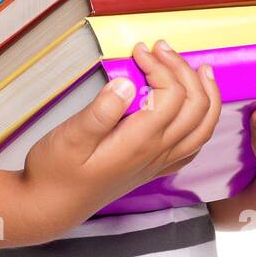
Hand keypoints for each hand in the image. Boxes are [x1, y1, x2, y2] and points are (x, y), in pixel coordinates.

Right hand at [22, 38, 221, 233]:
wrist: (48, 207)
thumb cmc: (54, 172)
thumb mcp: (70, 138)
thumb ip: (101, 111)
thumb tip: (126, 83)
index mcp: (138, 142)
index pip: (171, 95)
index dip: (159, 66)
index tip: (138, 51)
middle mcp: (156, 154)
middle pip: (194, 106)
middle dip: (183, 70)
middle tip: (161, 48)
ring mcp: (157, 163)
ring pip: (203, 128)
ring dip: (206, 95)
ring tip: (201, 71)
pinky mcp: (152, 169)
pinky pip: (192, 147)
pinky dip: (203, 123)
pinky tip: (195, 111)